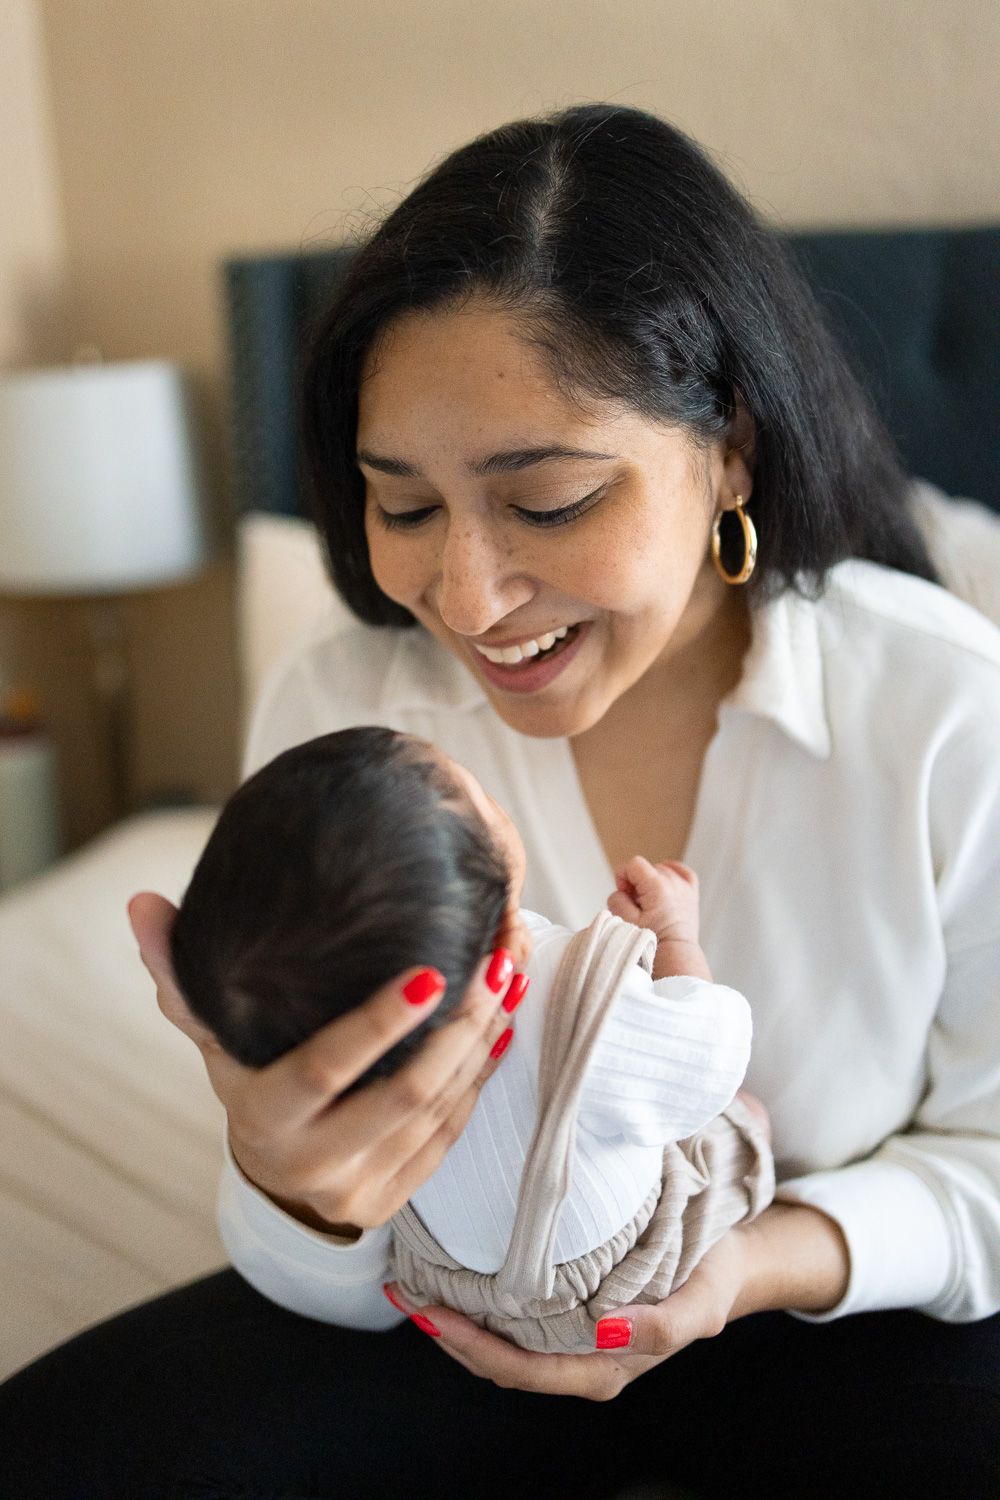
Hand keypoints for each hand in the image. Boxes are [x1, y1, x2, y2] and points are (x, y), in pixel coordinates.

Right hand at [128, 891, 525, 1233]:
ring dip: (486, 1040)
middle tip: (497, 958)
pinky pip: (456, 1130)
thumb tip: (142, 904)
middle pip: (407, 1092)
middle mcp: (314, 1163)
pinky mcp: (400, 1197)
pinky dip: (484, 1073)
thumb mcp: (215, 1037)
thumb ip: (183, 975)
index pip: (328, 1069)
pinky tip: (503, 1024)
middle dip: (462, 1024)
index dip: (380, 1025)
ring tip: (510, 974)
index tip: (431, 973)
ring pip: (442, 1109)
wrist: (276, 1176)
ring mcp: (362, 1188)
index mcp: (266, 1118)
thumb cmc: (250, 1081)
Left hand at [385, 1228, 751, 1401]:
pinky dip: (479, 1303)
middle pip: (496, 1362)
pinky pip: (512, 1322)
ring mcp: (571, 1343)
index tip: (428, 1311)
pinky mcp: (568, 1316)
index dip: (468, 1346)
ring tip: (416, 1279)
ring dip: (456, 1319)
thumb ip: (659, 1327)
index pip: (518, 1369)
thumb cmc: (712, 1277)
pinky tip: (456, 1272)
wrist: (730, 1261)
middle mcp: (579, 1362)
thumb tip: (603, 1331)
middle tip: (403, 1287)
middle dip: (447, 1333)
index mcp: (602, 1368)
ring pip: (499, 1345)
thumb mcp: (698, 1304)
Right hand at [607, 856, 699, 945]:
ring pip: (661, 870)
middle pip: (646, 868)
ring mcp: (685, 887)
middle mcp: (673, 882)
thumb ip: (616, 899)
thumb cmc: (652, 940)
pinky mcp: (692, 893)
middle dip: (636, 882)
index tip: (624, 893)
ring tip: (650, 902)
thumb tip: (621, 890)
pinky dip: (673, 872)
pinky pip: (683, 872)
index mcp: (657, 886)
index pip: (633, 864)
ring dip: (652, 881)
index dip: (623, 876)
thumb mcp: (625, 920)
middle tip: (636, 903)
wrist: (675, 953)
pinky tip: (664, 883)